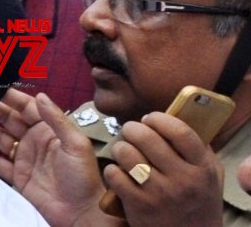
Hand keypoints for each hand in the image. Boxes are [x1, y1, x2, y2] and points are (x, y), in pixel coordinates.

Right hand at [0, 90, 105, 225]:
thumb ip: (57, 120)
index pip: (26, 107)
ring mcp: (23, 157)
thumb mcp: (76, 144)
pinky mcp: (16, 175)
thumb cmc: (82, 176)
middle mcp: (33, 140)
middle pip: (9, 119)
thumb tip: (40, 95)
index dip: (10, 96)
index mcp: (48, 130)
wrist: (80, 212)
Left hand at [104, 114, 225, 226]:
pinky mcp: (139, 205)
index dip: (159, 119)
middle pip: (146, 137)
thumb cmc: (198, 203)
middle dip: (132, 129)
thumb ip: (199, 149)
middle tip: (131, 132)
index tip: (150, 118)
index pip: (180, 131)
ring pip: (126, 153)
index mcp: (202, 169)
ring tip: (124, 152)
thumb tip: (179, 117)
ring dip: (120, 148)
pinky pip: (115, 174)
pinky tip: (119, 173)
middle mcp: (183, 180)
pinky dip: (113, 170)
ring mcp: (160, 193)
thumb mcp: (210, 176)